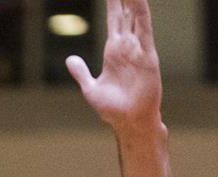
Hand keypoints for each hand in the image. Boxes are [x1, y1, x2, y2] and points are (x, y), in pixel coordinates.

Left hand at [66, 0, 162, 132]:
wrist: (128, 122)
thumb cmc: (113, 109)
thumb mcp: (91, 89)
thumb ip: (81, 73)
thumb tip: (70, 59)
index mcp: (114, 51)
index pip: (114, 20)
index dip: (113, 3)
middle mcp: (127, 46)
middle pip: (125, 14)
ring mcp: (138, 49)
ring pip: (136, 17)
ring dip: (134, 0)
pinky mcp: (147, 55)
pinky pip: (144, 30)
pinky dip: (141, 13)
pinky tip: (138, 0)